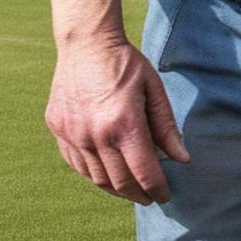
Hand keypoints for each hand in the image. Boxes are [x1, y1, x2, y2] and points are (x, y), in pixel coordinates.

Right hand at [45, 39, 189, 205]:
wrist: (86, 43)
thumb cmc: (125, 64)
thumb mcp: (153, 89)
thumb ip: (166, 127)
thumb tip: (181, 159)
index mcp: (124, 123)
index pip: (144, 172)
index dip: (157, 189)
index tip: (165, 196)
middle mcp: (95, 134)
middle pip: (120, 182)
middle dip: (138, 194)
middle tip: (149, 197)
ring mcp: (73, 134)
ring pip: (96, 178)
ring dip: (116, 189)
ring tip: (130, 187)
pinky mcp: (58, 130)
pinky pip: (76, 164)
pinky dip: (93, 174)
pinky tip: (106, 171)